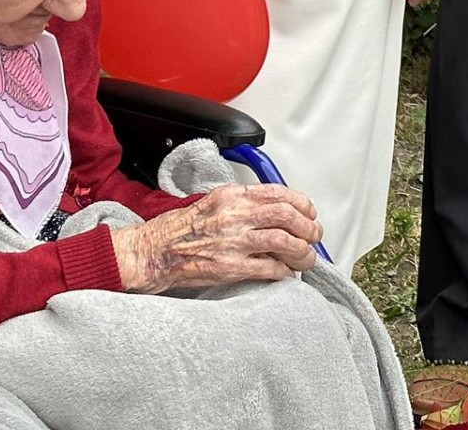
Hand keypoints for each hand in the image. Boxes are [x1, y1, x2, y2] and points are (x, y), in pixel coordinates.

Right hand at [112, 184, 322, 293]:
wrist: (152, 252)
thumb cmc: (178, 229)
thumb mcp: (213, 202)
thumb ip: (243, 204)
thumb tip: (276, 212)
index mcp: (231, 196)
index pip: (279, 193)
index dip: (302, 204)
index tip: (310, 213)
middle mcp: (234, 215)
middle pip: (287, 216)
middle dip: (308, 227)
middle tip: (315, 236)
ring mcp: (232, 242)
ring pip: (284, 242)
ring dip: (302, 251)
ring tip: (307, 258)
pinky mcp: (229, 267)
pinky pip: (269, 268)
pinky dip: (284, 271)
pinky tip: (286, 273)